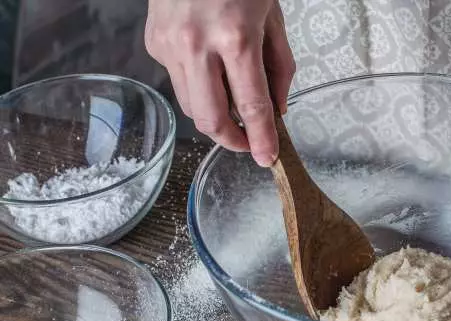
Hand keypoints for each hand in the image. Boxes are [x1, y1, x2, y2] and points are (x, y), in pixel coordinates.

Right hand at [145, 0, 294, 164]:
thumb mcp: (273, 17)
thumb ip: (279, 67)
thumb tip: (278, 109)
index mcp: (236, 37)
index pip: (251, 105)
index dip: (261, 139)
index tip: (268, 158)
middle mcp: (197, 45)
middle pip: (210, 119)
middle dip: (231, 140)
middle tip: (248, 142)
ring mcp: (170, 45)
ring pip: (191, 106)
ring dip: (214, 117)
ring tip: (232, 105)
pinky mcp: (154, 44)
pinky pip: (178, 81)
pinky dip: (198, 87)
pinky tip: (209, 68)